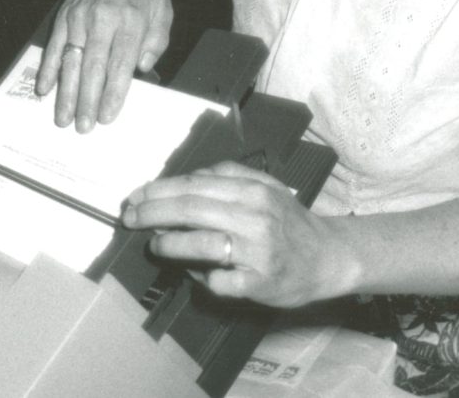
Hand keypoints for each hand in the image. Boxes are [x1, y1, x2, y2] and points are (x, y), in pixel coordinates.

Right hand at [35, 0, 172, 131]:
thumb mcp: (162, 10)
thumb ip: (156, 41)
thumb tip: (140, 68)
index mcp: (130, 21)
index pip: (120, 64)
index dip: (113, 93)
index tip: (108, 116)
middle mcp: (102, 20)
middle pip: (93, 68)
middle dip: (88, 101)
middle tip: (84, 128)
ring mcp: (79, 18)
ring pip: (71, 62)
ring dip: (66, 93)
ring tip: (62, 119)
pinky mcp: (64, 16)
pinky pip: (54, 47)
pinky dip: (47, 69)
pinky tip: (42, 89)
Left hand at [122, 163, 335, 307]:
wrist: (328, 257)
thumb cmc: (291, 222)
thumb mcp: (266, 186)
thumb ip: (229, 175)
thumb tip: (187, 178)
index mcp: (253, 190)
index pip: (195, 185)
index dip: (159, 191)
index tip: (136, 197)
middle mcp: (255, 217)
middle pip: (192, 209)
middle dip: (152, 213)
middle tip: (130, 218)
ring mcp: (257, 251)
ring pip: (202, 243)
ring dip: (169, 243)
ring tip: (154, 244)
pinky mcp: (258, 283)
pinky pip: (219, 281)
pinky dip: (201, 277)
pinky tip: (193, 272)